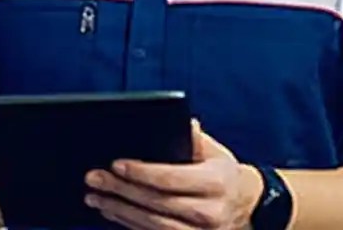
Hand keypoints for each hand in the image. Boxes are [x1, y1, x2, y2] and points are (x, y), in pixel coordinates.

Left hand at [84, 121, 262, 228]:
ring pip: (153, 225)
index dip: (141, 172)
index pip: (172, 179)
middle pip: (157, 203)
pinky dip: (129, 225)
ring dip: (120, 211)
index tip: (116, 164)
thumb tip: (184, 122)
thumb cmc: (224, 175)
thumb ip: (196, 138)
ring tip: (96, 197)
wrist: (248, 208)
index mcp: (216, 182)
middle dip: (121, 190)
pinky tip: (112, 212)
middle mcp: (210, 212)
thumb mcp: (216, 152)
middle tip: (94, 179)